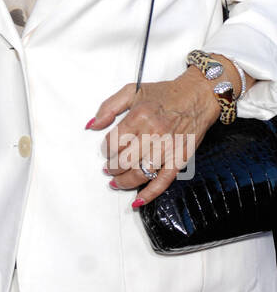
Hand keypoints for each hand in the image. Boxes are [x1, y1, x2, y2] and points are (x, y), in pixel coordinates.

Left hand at [87, 69, 220, 205]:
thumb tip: (92, 125)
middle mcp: (153, 133)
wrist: (198, 96)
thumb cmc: (165, 93)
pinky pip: (163, 181)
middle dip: (112, 168)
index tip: (106, 151)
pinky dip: (149, 194)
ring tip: (117, 181)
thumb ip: (108, 107)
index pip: (113, 142)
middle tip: (109, 168)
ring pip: (140, 174)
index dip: (105, 150)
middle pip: (124, 161)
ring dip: (124, 181)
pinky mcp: (180, 158)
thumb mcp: (132, 90)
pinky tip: (138, 200)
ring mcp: (168, 148)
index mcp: (139, 116)